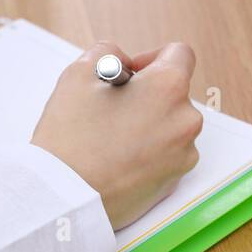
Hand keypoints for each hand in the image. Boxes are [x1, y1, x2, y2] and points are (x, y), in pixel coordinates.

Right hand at [31, 42, 203, 229]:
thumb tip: (123, 61)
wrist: (64, 198)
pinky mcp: (174, 181)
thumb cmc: (70, 136)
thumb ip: (107, 52)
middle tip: (111, 109)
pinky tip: (117, 160)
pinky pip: (167, 155)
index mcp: (169, 87)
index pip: (179, 54)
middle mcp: (186, 119)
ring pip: (170, 125)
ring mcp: (184, 153)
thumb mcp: (78, 73)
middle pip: (174, 93)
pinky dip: (149, 152)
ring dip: (149, 124)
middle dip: (147, 94)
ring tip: (111, 138)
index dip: (152, 58)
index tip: (130, 74)